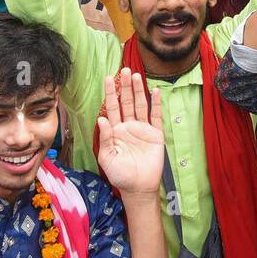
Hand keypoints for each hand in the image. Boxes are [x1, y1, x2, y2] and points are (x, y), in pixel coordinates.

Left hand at [96, 69, 164, 197]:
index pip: (112, 107)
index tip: (108, 78)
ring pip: (140, 105)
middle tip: (124, 70)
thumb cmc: (120, 174)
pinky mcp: (155, 135)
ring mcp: (142, 129)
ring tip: (136, 75)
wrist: (138, 187)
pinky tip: (155, 92)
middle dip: (125, 86)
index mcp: (115, 130)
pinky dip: (156, 104)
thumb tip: (101, 118)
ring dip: (138, 91)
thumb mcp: (107, 157)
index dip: (110, 93)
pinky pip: (156, 117)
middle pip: (126, 101)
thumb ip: (105, 138)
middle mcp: (128, 126)